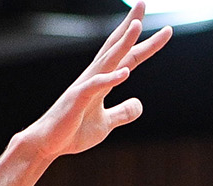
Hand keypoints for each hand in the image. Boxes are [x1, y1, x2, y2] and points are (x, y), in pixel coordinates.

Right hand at [14, 1, 170, 160]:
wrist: (47, 144)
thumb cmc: (72, 132)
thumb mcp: (105, 124)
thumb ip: (122, 113)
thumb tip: (139, 105)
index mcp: (102, 81)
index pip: (128, 57)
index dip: (146, 44)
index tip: (166, 30)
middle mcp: (94, 77)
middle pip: (117, 47)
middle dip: (131, 26)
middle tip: (142, 3)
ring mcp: (86, 86)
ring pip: (107, 60)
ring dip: (122, 43)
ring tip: (137, 26)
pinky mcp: (78, 99)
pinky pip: (96, 86)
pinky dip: (111, 79)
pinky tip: (126, 73)